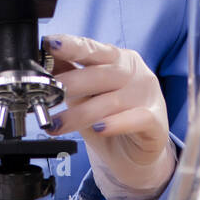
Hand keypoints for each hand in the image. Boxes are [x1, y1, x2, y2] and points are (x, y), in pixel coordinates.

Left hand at [45, 34, 176, 199]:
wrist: (133, 155)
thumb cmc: (108, 118)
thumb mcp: (84, 95)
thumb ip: (69, 75)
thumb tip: (42, 61)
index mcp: (117, 59)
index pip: (93, 49)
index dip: (71, 46)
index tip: (51, 44)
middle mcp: (135, 73)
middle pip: (101, 73)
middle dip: (71, 83)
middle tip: (48, 94)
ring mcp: (148, 95)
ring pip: (112, 100)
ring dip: (80, 113)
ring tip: (57, 124)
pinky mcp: (156, 122)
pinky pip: (137, 119)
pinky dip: (117, 123)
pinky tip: (100, 128)